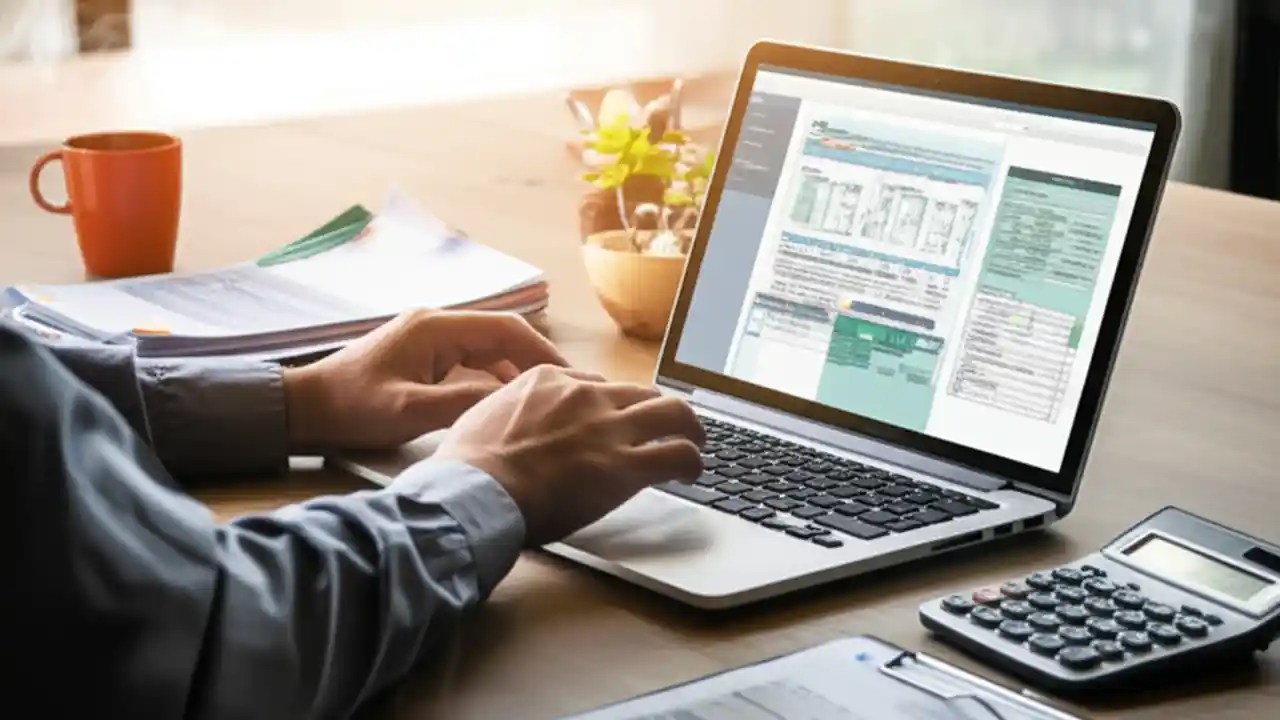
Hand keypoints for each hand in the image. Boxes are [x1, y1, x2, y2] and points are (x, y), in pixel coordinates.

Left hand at [283, 310, 565, 450]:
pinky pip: (470, 361)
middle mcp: (436, 325)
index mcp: (435, 328)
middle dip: (535, 361)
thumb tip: (511, 402)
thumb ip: (462, 404)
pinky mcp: (422, 356)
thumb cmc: (351, 409)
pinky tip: (507, 402)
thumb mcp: (409, 411)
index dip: (541, 351)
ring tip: (545, 398)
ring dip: (515, 370)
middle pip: (500, 336)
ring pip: (487, 349)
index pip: (505, 329)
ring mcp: (428, 339)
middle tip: (565, 391)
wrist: (302, 409)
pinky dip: (493, 377)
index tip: (568, 378)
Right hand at [435, 365, 706, 544]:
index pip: (595, 383)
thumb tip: (511, 424)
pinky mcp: (624, 465)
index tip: (613, 420)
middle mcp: (584, 395)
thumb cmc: (467, 467)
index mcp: (547, 380)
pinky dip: (693, 460)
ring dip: (689, 427)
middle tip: (666, 427)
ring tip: (695, 442)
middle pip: (639, 392)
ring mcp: (607, 427)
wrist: (474, 493)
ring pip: (672, 412)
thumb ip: (508, 411)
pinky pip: (677, 453)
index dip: (610, 405)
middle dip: (657, 410)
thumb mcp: (481, 415)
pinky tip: (693, 471)